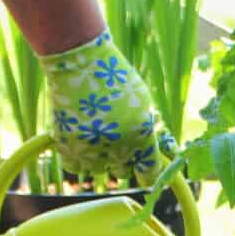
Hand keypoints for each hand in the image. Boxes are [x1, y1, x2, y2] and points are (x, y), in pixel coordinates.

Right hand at [40, 30, 173, 184]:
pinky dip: (80, 159)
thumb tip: (166, 149)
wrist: (80, 63)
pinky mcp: (68, 146)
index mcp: (140, 137)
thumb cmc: (115, 78)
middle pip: (123, 172)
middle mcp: (116, 148)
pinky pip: (76, 167)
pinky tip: (82, 143)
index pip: (150, 172)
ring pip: (100, 170)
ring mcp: (90, 149)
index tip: (146, 167)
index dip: (149, 171)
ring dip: (101, 158)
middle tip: (118, 140)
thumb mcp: (143, 101)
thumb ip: (152, 129)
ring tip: (98, 134)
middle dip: (124, 159)